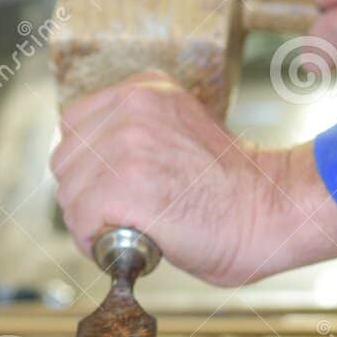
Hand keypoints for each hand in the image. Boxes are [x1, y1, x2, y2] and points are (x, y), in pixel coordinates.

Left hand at [50, 72, 336, 286]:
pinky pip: (82, 222)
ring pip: (70, 195)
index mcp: (144, 90)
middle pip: (65, 161)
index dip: (86, 166)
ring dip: (90, 224)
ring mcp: (126, 147)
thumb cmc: (233, 186)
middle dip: (85, 196)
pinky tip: (129, 245)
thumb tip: (95, 168)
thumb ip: (137, 135)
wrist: (270, 210)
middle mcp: (131, 109)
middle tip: (117, 220)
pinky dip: (97, 243)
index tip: (106, 189)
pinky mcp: (124, 189)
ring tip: (128, 233)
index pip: (74, 125)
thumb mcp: (180, 132)